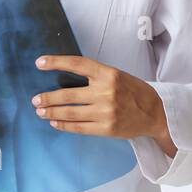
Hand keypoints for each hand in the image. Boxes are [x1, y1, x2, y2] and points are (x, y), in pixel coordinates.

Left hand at [31, 55, 175, 155]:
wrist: (156, 113)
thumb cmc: (134, 92)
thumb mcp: (118, 75)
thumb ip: (95, 76)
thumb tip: (65, 77)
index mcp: (109, 74)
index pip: (77, 64)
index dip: (56, 62)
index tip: (40, 63)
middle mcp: (106, 91)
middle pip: (68, 94)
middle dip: (48, 98)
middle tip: (35, 99)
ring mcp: (105, 112)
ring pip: (70, 112)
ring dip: (51, 112)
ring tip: (40, 111)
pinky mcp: (106, 129)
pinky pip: (78, 127)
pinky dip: (64, 125)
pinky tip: (54, 122)